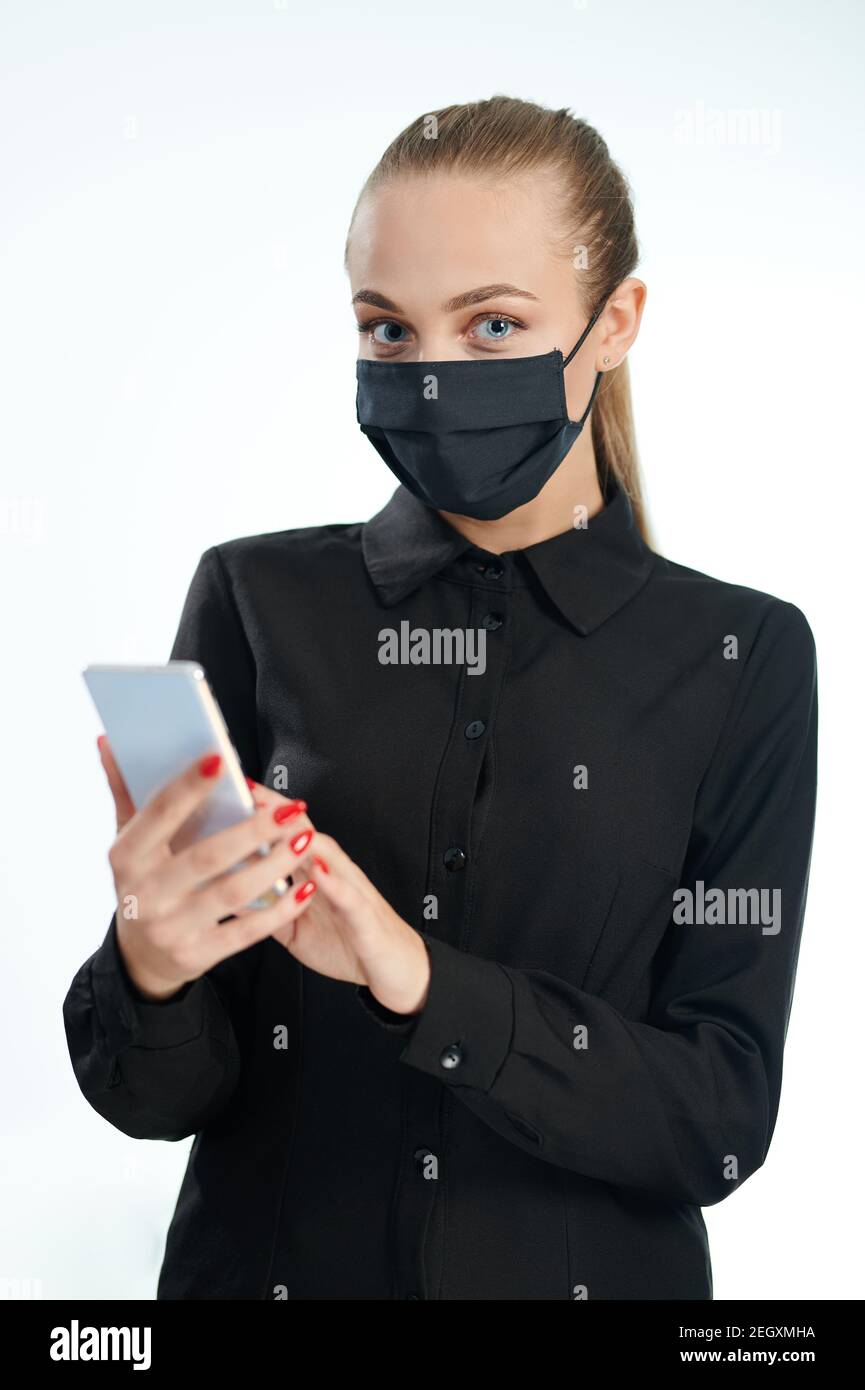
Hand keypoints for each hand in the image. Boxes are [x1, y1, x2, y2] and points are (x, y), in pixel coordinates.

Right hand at [97, 736, 320, 1000]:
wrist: (140, 955)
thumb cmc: (143, 881)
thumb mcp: (129, 841)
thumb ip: (124, 791)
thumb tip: (108, 742)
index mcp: (126, 857)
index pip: (159, 815)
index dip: (188, 787)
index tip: (220, 759)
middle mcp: (144, 894)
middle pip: (205, 857)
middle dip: (253, 831)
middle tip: (290, 809)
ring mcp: (170, 928)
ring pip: (231, 894)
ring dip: (273, 866)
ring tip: (303, 840)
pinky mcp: (197, 954)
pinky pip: (246, 932)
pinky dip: (280, 909)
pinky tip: (305, 887)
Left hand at [238, 781, 430, 1015]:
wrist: (393, 968)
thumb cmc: (347, 942)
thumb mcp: (294, 927)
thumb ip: (266, 908)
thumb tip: (228, 895)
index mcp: (314, 871)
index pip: (284, 832)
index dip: (259, 812)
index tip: (230, 791)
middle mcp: (332, 872)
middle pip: (303, 831)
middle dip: (276, 811)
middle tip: (248, 791)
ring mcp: (350, 889)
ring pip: (326, 855)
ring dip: (302, 837)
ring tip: (278, 821)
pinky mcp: (364, 915)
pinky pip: (348, 896)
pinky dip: (333, 883)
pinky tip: (318, 873)